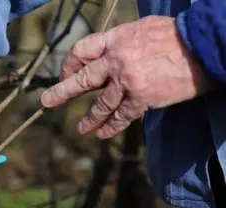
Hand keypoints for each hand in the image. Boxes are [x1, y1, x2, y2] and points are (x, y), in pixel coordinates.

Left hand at [41, 16, 213, 138]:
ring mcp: (127, 81)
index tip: (66, 74)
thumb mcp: (141, 29)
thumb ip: (120, 42)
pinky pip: (120, 117)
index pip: (81, 51)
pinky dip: (109, 127)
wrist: (204, 46)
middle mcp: (115, 60)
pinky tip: (101, 134)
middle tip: (47, 102)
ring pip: (100, 104)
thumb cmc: (175, 36)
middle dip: (61, 92)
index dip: (70, 64)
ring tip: (81, 129)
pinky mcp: (142, 98)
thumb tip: (106, 52)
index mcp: (114, 39)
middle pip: (82, 79)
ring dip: (89, 119)